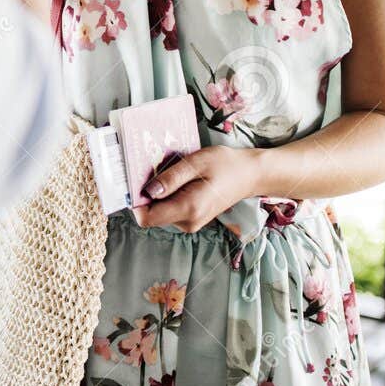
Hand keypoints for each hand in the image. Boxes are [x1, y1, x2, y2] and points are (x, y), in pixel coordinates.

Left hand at [132, 144, 264, 232]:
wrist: (251, 175)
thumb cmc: (226, 165)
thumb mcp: (195, 164)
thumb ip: (171, 178)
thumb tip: (148, 191)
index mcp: (189, 209)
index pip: (147, 219)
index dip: (135, 203)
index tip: (133, 183)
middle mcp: (188, 222)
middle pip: (152, 214)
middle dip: (148, 194)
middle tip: (154, 170)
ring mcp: (191, 222)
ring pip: (160, 211)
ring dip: (160, 193)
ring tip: (173, 172)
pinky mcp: (193, 217)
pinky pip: (171, 209)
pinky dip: (169, 195)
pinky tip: (180, 179)